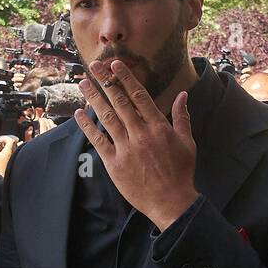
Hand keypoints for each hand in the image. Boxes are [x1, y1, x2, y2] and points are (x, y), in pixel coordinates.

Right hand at [0, 135, 18, 174]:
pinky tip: (3, 157)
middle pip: (14, 144)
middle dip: (6, 143)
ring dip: (8, 148)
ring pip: (15, 150)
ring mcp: (14, 160)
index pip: (10, 140)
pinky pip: (14, 156)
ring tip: (1, 150)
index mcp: (8, 152)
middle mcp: (13, 155)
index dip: (4, 138)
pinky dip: (9, 154)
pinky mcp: (13, 164)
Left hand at [74, 58, 197, 230]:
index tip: (115, 65)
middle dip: (106, 81)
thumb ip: (181, 117)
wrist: (171, 202)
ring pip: (107, 117)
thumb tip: (182, 95)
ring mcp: (126, 149)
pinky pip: (98, 141)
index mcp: (158, 127)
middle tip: (94, 65)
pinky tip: (79, 113)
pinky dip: (88, 126)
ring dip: (94, 98)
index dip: (125, 78)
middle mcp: (141, 134)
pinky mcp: (115, 164)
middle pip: (120, 102)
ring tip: (83, 83)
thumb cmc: (181, 173)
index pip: (139, 96)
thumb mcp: (187, 142)